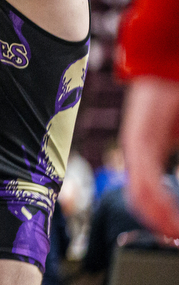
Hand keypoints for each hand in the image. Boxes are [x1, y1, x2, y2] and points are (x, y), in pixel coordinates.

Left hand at [120, 77, 178, 236]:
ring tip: (174, 235)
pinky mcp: (138, 140)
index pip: (152, 193)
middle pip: (142, 199)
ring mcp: (135, 147)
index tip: (176, 234)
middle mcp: (138, 153)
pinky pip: (143, 177)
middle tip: (174, 240)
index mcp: (150, 153)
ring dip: (157, 218)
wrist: (169, 71)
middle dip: (160, 223)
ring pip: (140, 194)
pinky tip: (168, 217)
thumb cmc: (178, 101)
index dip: (163, 216)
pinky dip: (156, 201)